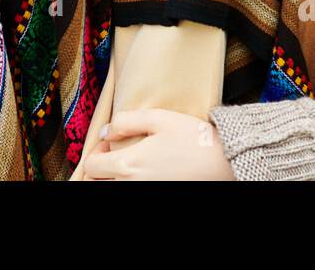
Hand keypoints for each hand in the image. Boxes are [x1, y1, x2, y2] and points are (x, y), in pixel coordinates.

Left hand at [79, 108, 235, 180]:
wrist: (223, 162)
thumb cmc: (192, 138)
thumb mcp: (158, 118)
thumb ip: (125, 122)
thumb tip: (104, 132)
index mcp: (128, 165)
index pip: (91, 166)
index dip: (96, 152)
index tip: (109, 144)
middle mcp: (132, 186)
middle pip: (96, 184)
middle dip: (99, 170)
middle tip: (112, 157)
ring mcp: (145, 194)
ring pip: (113, 191)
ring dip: (112, 179)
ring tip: (126, 167)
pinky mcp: (158, 196)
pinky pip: (133, 194)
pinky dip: (130, 184)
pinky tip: (143, 174)